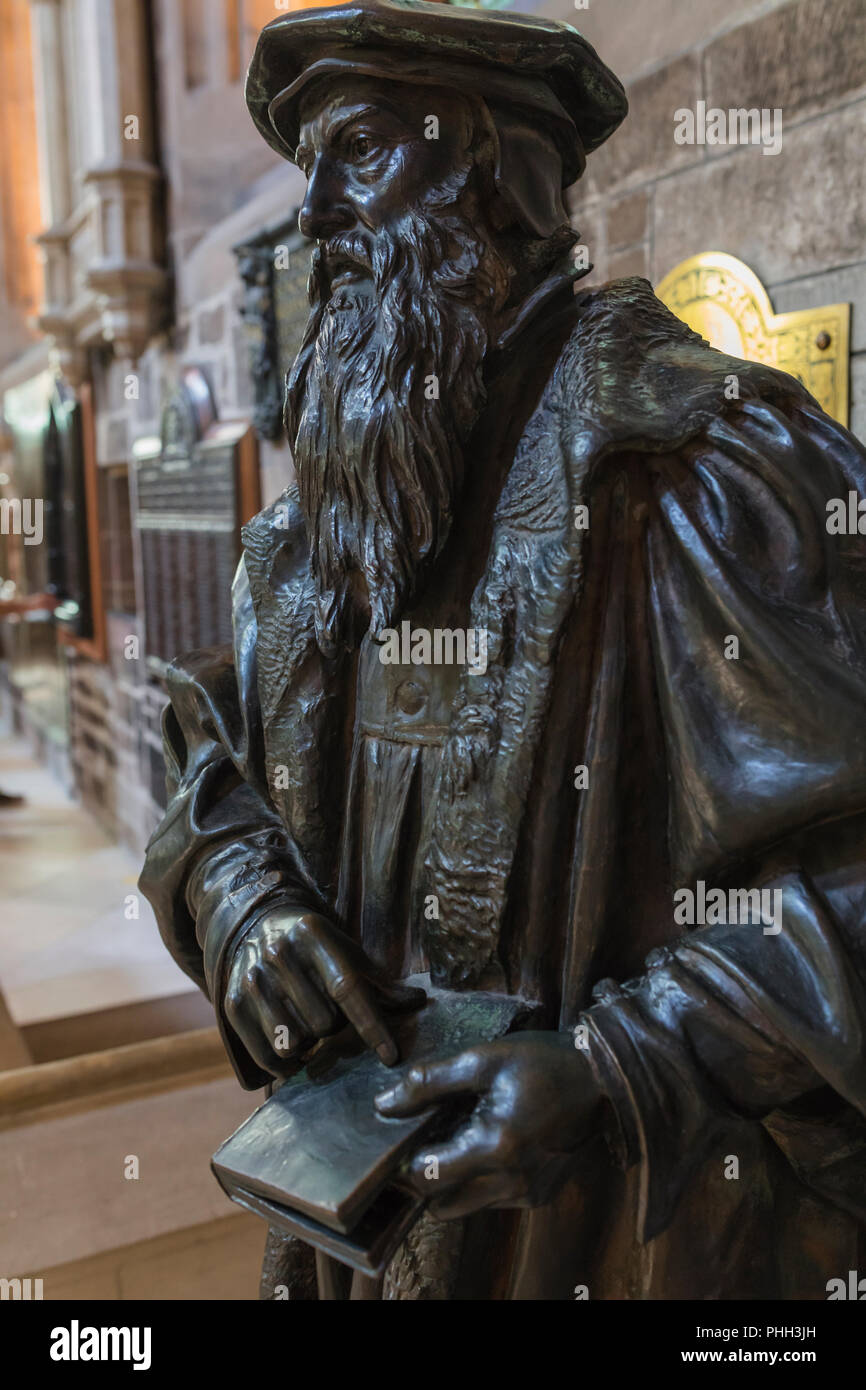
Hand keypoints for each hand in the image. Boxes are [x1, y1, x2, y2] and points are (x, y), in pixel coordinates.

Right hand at [224, 909, 424, 1077]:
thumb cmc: (314, 946)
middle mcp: (278, 954)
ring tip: (307, 1024)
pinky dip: (286, 1063)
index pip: (348, 987)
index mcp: (313, 934)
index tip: (391, 1056)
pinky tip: (293, 1047)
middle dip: (334, 1027)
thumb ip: (379, 982)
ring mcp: (251, 979)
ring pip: (294, 1043)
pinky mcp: (231, 1004)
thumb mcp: (346, 952)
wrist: (254, 925)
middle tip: (329, 1013)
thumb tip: (418, 1002)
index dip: (371, 1025)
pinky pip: (268, 1056)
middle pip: (323, 1022)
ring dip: (309, 1044)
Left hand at [375, 1032, 605, 1218]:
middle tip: (425, 1143)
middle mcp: (511, 1182)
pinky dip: (480, 1182)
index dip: (406, 1162)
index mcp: (495, 1147)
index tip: (404, 1138)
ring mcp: (527, 1194)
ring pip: (466, 1207)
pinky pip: (492, 1201)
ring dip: (452, 1183)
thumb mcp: (484, 1059)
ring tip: (456, 1140)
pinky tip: (485, 1144)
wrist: (602, 1080)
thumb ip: (430, 1082)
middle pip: (441, 1205)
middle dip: (425, 1181)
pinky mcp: (539, 1197)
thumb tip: (385, 1105)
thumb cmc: (543, 1063)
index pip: (427, 1179)